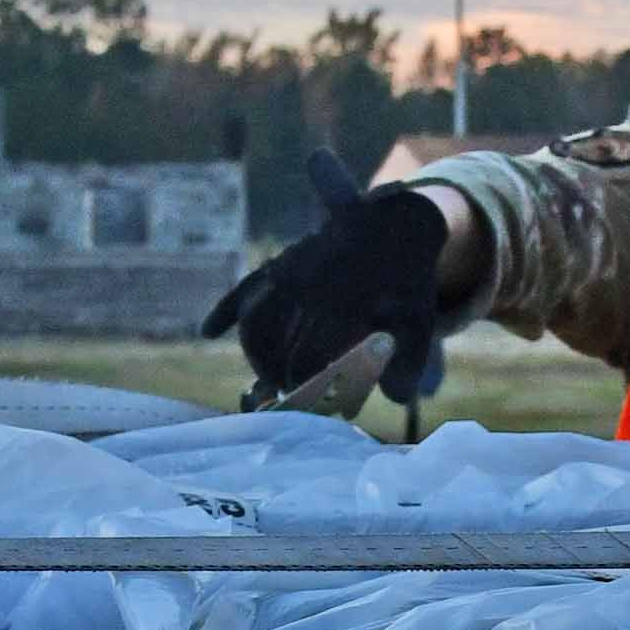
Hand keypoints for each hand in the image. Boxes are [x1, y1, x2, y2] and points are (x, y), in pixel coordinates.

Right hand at [207, 171, 460, 405]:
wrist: (397, 227)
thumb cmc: (408, 286)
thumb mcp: (420, 324)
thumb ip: (411, 363)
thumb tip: (396, 398)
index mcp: (344, 300)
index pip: (307, 357)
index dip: (306, 388)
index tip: (314, 402)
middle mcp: (310, 282)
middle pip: (272, 341)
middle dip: (277, 374)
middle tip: (291, 395)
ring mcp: (290, 270)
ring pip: (253, 315)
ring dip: (254, 351)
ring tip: (267, 377)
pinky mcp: (280, 264)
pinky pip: (245, 286)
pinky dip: (225, 309)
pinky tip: (209, 331)